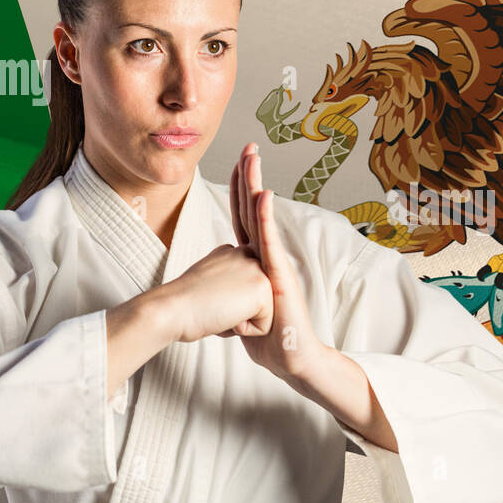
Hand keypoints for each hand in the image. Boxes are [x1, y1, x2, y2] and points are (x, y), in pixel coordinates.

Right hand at [157, 242, 273, 342]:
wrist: (172, 309)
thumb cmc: (185, 305)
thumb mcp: (210, 283)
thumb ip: (229, 282)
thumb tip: (239, 297)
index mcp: (234, 252)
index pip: (246, 291)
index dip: (226, 304)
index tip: (206, 296)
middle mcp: (248, 255)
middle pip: (257, 302)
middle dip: (238, 312)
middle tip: (212, 303)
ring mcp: (257, 269)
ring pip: (263, 314)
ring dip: (241, 322)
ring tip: (218, 308)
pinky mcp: (262, 288)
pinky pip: (264, 326)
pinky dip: (244, 330)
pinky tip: (225, 315)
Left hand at [230, 142, 330, 391]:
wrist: (291, 358)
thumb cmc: (268, 337)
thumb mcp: (238, 308)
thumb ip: (227, 291)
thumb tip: (212, 289)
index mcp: (254, 260)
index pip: (244, 217)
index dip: (238, 190)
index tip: (236, 162)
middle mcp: (266, 256)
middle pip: (253, 209)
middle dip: (249, 176)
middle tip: (249, 145)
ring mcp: (274, 263)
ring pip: (262, 218)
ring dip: (256, 186)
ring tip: (254, 158)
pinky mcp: (280, 276)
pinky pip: (270, 243)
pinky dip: (266, 218)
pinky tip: (263, 196)